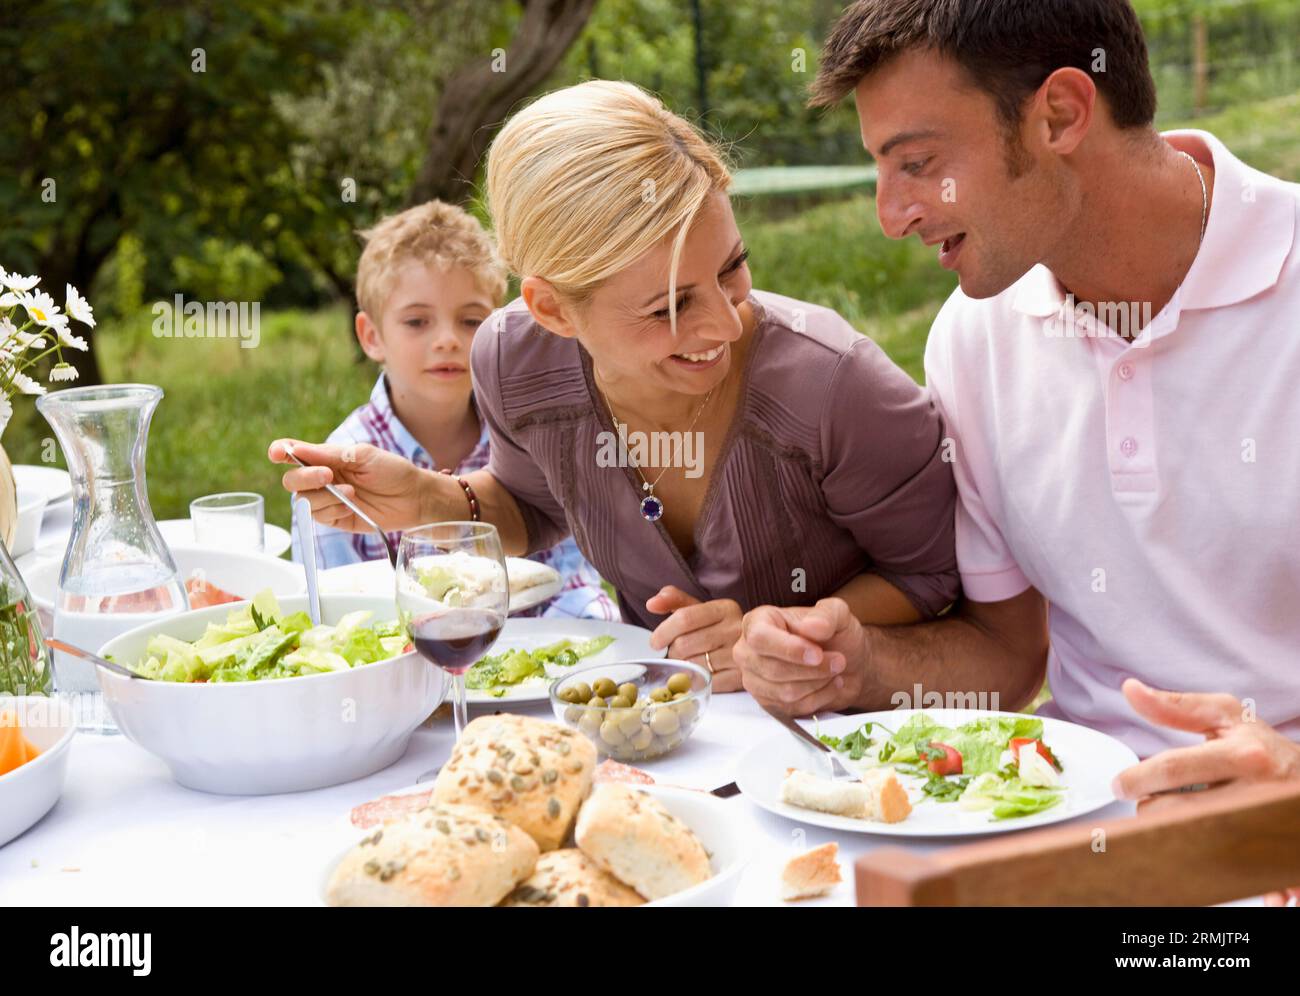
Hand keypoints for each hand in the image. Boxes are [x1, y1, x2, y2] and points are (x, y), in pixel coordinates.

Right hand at [268, 438, 430, 532]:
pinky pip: (320, 517)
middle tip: (328, 475)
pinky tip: (350, 507)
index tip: (277, 453)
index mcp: (327, 458)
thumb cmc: (392, 471)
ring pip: (304, 501)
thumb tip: (297, 449)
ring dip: (324, 497)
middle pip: (292, 481)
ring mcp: (328, 500)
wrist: (414, 497)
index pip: (295, 454)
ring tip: (350, 492)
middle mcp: (323, 479)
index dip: (281, 452)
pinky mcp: (336, 519)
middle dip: (306, 477)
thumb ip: (330, 454)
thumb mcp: (363, 455)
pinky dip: (332, 511)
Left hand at [645, 586, 742, 692]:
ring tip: (691, 660)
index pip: (685, 618)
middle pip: (685, 644)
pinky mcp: (740, 678)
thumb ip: (676, 601)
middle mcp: (736, 629)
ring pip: (692, 664)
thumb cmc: (720, 628)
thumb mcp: (702, 609)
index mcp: (725, 608)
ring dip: (684, 666)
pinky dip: (697, 679)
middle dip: (673, 651)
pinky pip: (705, 681)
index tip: (655, 642)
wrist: (757, 648)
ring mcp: (740, 655)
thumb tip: (652, 603)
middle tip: (677, 652)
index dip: (664, 631)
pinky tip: (701, 672)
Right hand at [733, 598, 867, 714]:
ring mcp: (754, 680)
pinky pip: (792, 709)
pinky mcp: (767, 703)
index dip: (788, 649)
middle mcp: (748, 651)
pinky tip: (830, 684)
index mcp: (757, 621)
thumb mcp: (838, 614)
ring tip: (835, 671)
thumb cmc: (836, 633)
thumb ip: (827, 614)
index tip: (817, 654)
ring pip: (784, 692)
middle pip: (773, 669)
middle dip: (813, 669)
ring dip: (818, 683)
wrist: (848, 662)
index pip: (760, 638)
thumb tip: (812, 626)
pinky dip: (818, 698)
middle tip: (839, 661)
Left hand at [1112, 678, 1299, 907]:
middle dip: (1150, 807)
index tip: (1120, 785)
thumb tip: (1130, 689)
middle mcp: (1255, 792)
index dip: (1137, 778)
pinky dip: (1196, 853)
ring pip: (1190, 839)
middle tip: (1147, 801)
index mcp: (1244, 755)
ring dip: (1169, 829)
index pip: (1174, 769)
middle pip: (1178, 811)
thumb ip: (1176, 707)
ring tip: (1172, 814)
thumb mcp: (1227, 716)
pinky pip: (1214, 863)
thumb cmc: (1264, 747)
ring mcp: (1260, 826)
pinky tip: (1196, 837)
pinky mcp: (1266, 857)